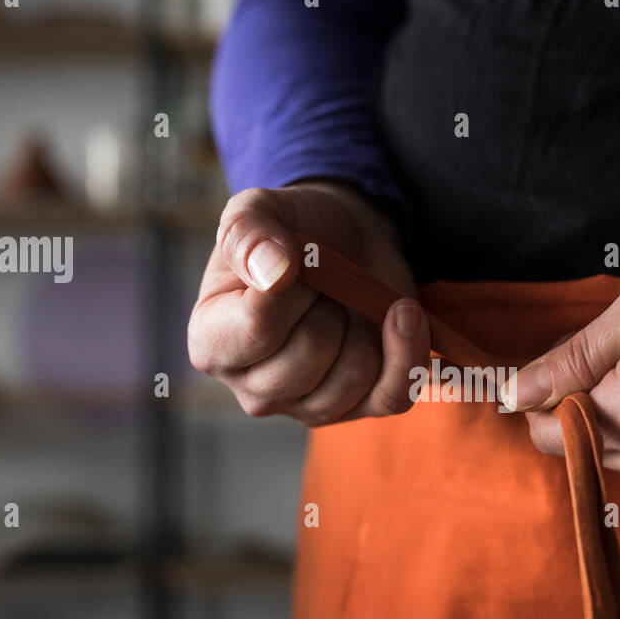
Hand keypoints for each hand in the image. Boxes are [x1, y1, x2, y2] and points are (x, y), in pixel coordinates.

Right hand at [188, 181, 428, 423]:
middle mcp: (252, 388)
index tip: (299, 256)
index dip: (292, 286)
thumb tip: (273, 270)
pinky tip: (404, 313)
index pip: (257, 330)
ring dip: (363, 321)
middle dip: (329, 301)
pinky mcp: (359, 409)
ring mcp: (307, 407)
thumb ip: (246, 232)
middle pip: (309, 356)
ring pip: (353, 375)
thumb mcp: (258, 210)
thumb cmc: (293, 230)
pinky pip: (393, 395)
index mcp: (212, 344)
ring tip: (347, 299)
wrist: (345, 241)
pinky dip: (407, 351)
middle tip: (323, 280)